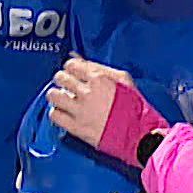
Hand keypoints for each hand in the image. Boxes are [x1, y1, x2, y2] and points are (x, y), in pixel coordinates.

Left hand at [49, 58, 167, 165]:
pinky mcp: (76, 127)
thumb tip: (77, 57)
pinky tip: (64, 113)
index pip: (71, 65)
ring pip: (53, 95)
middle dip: (63, 80)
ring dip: (57, 95)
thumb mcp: (124, 80)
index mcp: (100, 79)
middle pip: (60, 77)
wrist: (139, 135)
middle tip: (68, 86)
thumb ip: (99, 67)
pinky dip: (57, 113)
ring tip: (64, 99)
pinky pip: (54, 115)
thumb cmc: (135, 108)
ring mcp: (80, 110)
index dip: (71, 68)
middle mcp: (87, 93)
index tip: (73, 74)